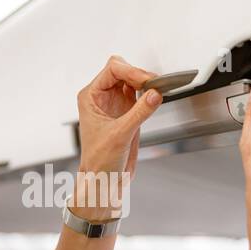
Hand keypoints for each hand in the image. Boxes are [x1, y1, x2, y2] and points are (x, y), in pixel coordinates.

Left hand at [75, 55, 161, 181]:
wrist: (104, 179)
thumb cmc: (99, 161)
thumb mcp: (119, 135)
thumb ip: (139, 113)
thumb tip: (155, 95)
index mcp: (91, 97)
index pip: (112, 70)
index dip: (131, 71)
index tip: (147, 80)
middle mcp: (102, 96)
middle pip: (123, 70)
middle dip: (140, 74)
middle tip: (156, 84)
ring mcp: (116, 103)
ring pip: (133, 80)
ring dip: (147, 82)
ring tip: (159, 88)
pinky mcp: (128, 112)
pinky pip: (141, 94)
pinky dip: (151, 93)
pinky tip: (157, 96)